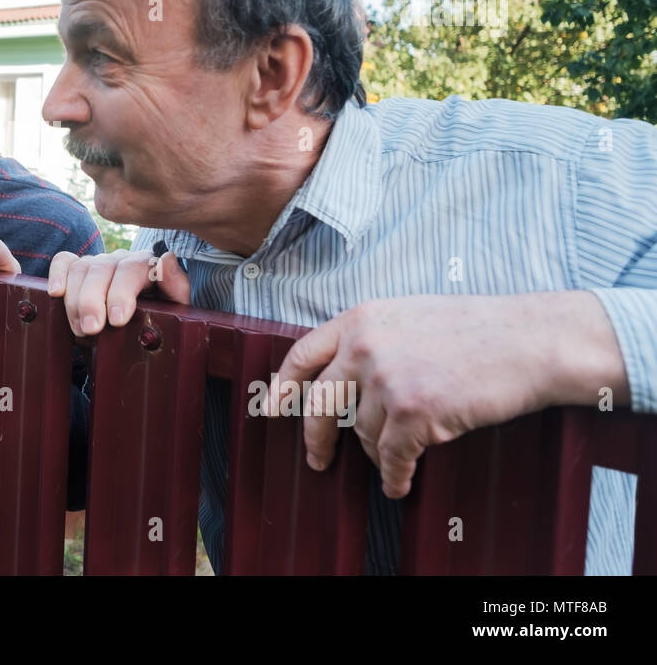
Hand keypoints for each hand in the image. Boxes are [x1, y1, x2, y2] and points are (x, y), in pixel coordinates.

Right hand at [46, 245, 190, 336]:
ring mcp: (98, 262)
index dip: (122, 292)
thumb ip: (175, 286)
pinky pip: (64, 262)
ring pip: (81, 268)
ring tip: (80, 330)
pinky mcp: (78, 269)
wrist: (140, 328)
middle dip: (93, 300)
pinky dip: (57, 274)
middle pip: (102, 268)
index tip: (116, 320)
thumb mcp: (175, 307)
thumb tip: (166, 259)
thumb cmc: (159, 317)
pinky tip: (56, 293)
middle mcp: (120, 259)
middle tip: (91, 329)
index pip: (133, 268)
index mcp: (146, 265)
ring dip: (76, 300)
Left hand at [266, 292, 627, 498]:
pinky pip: (390, 457)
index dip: (283, 386)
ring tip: (398, 455)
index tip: (271, 409)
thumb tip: (341, 377)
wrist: (529, 341)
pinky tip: (399, 484)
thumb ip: (370, 340)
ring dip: (377, 451)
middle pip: (319, 403)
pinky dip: (393, 476)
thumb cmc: (478, 330)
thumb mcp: (408, 316)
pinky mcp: (413, 411)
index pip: (303, 354)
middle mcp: (365, 346)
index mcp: (360, 319)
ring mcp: (387, 379)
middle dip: (314, 438)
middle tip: (317, 461)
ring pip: (362, 433)